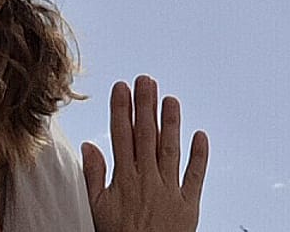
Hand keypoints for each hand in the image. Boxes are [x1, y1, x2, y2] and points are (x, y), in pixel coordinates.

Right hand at [81, 76, 207, 231]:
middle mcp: (148, 179)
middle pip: (147, 135)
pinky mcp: (189, 205)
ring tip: (170, 98)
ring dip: (171, 122)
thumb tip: (89, 146)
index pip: (122, 135)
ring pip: (171, 149)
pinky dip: (199, 156)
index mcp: (124, 179)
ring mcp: (170, 191)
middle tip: (146, 80)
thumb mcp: (96, 209)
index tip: (122, 88)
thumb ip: (93, 176)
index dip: (122, 109)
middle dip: (146, 105)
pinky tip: (200, 135)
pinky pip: (195, 176)